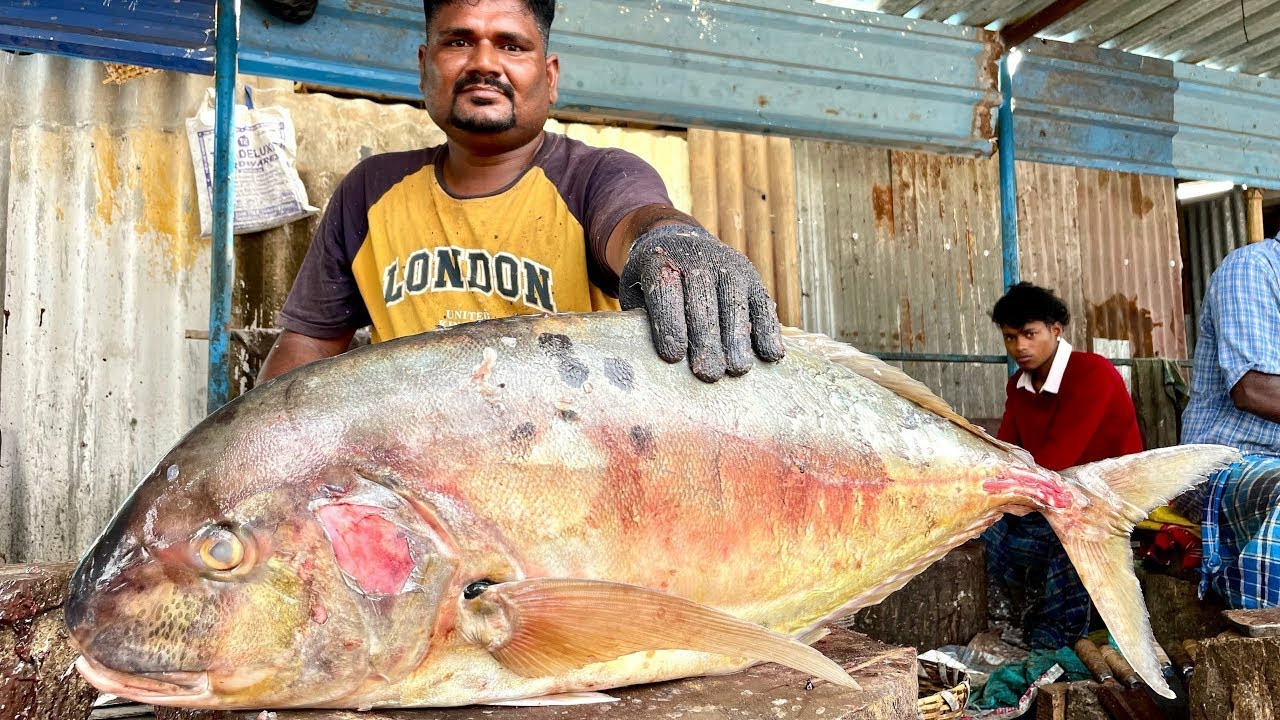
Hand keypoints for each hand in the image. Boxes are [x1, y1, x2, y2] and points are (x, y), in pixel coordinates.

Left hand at [619, 224, 784, 381]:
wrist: (679, 241)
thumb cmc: (654, 281)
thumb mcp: (636, 289)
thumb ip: (640, 316)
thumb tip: (646, 355)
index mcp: (660, 262)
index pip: (666, 291)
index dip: (670, 324)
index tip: (673, 356)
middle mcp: (696, 259)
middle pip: (703, 301)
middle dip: (706, 340)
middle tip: (708, 374)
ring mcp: (728, 266)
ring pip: (734, 302)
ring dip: (738, 338)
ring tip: (738, 369)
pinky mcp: (752, 276)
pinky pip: (762, 303)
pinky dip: (769, 329)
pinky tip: (771, 355)